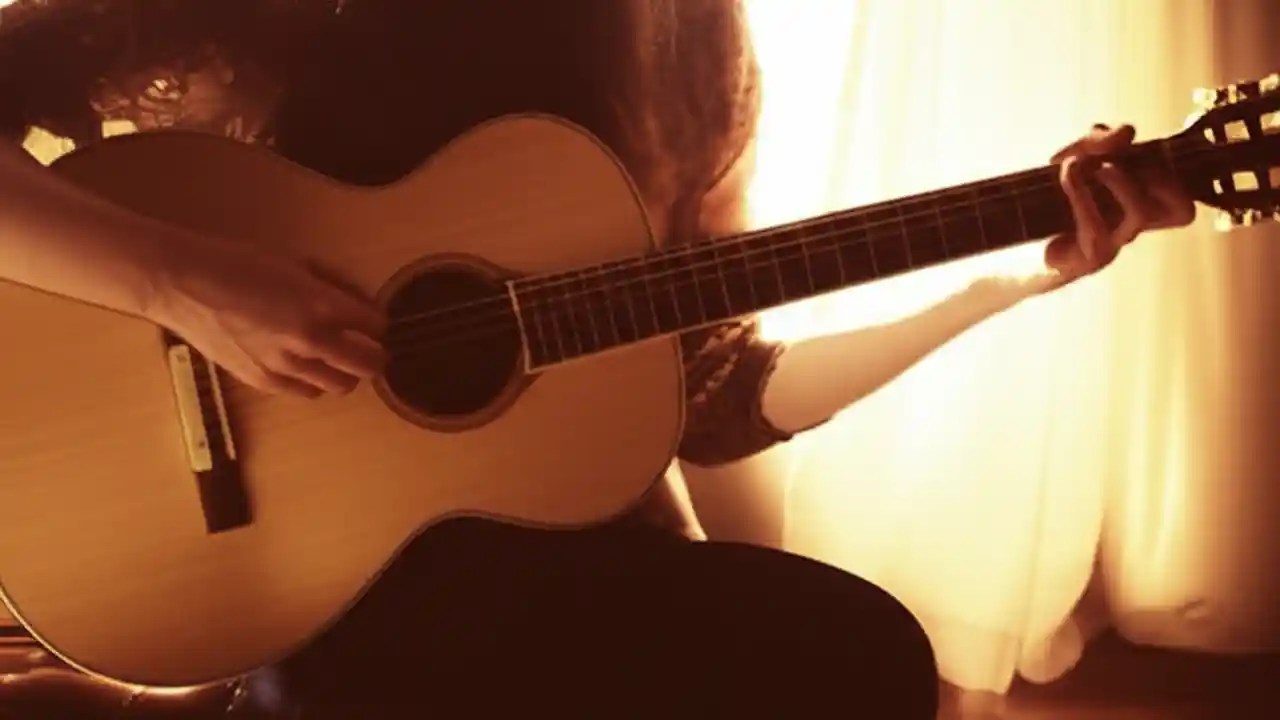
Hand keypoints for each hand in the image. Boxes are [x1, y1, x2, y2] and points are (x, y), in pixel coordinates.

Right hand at [149, 235, 386, 397]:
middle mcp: (312, 340)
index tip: (371, 322)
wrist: (184, 285)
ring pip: (341, 386)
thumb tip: (356, 304)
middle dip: (375, 357)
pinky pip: (305, 392)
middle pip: (369, 365)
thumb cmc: (239, 264)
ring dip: (345, 373)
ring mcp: (288, 366)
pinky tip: (303, 367)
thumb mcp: (294, 265)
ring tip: (336, 361)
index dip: (377, 323)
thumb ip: (330, 287)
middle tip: (371, 350)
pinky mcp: (264, 382)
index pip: (376, 326)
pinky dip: (312, 382)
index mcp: (323, 305)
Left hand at [1044, 123, 1195, 283]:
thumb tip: (1128, 132)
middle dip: (1160, 174)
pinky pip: (1095, 226)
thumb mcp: (1069, 159)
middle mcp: (1129, 230)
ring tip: (1086, 163)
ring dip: (1120, 180)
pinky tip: (1066, 173)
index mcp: (1133, 209)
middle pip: (1181, 209)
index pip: (1184, 203)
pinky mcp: (1084, 259)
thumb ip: (1098, 141)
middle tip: (1120, 159)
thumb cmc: (1041, 203)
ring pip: (1140, 213)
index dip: (1178, 176)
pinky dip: (1081, 192)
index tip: (1143, 149)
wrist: (1000, 248)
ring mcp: (1111, 247)